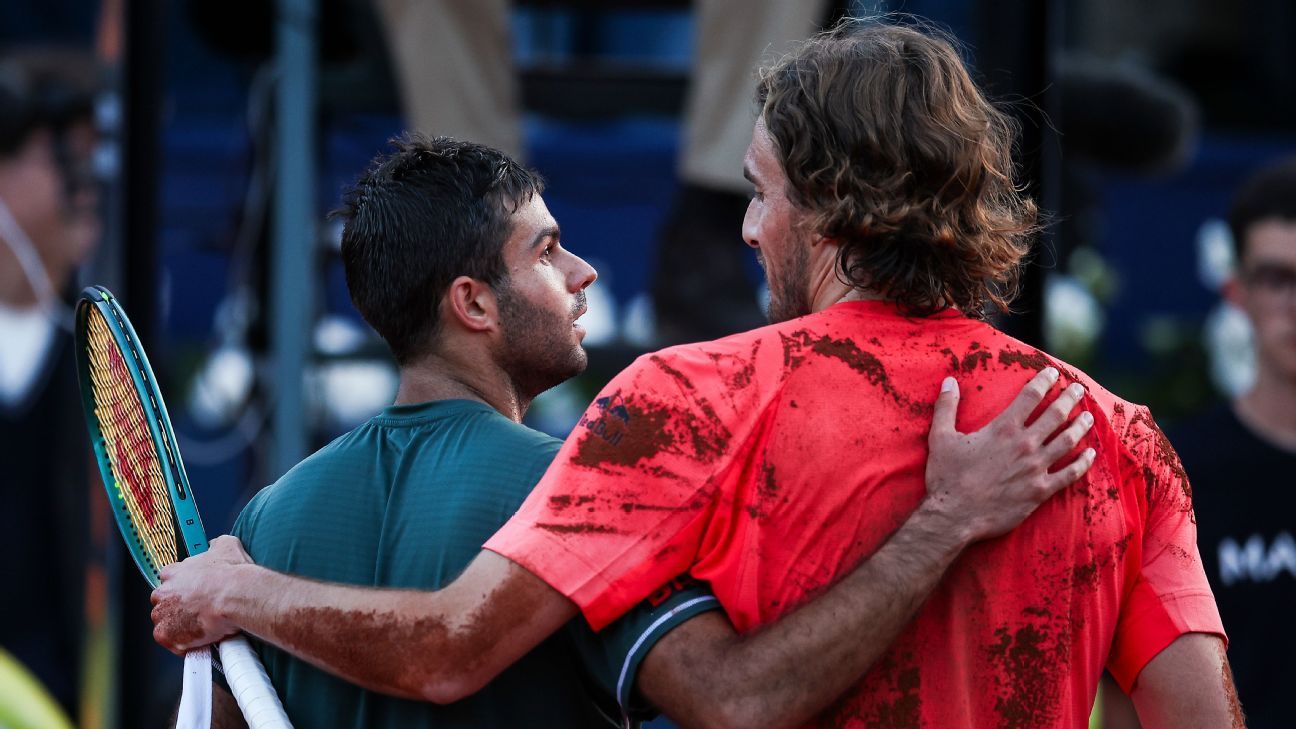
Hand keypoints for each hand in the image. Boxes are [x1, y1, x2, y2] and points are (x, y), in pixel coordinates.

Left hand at [150, 535, 252, 653]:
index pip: (169, 581)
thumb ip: (214, 546)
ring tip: (204, 628)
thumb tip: (214, 545)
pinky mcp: (166, 635)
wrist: (237, 596)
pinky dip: (184, 645)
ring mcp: (162, 615)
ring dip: (181, 627)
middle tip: (200, 612)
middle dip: (179, 609)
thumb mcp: (226, 546)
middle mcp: (162, 592)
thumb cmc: (232, 574)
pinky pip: (172, 643)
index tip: (195, 594)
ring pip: (167, 624)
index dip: (184, 589)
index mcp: (172, 572)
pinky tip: (202, 640)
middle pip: (165, 604)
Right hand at [923, 367, 1096, 541]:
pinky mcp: (1040, 490)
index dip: (1044, 381)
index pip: (1031, 396)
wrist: (954, 515)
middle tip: (1078, 390)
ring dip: (1080, 426)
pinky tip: (1090, 454)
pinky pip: (1069, 474)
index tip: (1053, 373)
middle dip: (1070, 398)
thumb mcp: (940, 437)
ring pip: (1067, 440)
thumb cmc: (946, 476)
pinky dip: (1082, 463)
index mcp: (1003, 428)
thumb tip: (949, 381)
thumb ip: (946, 406)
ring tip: (1088, 417)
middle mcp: (1024, 444)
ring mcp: (1035, 468)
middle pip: (1056, 414)